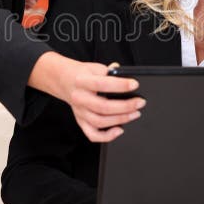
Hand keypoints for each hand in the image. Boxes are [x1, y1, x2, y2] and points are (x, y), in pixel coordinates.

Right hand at [29, 52, 144, 141]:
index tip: (135, 85)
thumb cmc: (82, 74)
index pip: (102, 84)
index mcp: (82, 81)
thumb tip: (125, 74)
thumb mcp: (94, 67)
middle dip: (125, 106)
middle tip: (140, 102)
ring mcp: (80, 112)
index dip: (120, 85)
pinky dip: (107, 136)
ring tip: (135, 114)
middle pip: (103, 107)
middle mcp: (80, 98)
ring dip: (120, 119)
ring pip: (100, 121)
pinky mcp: (80, 121)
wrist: (64, 80)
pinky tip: (119, 130)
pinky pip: (93, 135)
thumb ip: (110, 71)